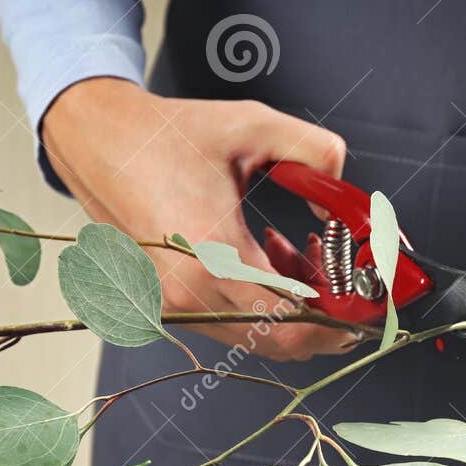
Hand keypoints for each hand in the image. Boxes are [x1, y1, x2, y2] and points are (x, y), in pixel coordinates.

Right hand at [41, 77, 357, 360]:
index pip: (290, 320)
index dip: (338, 318)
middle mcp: (188, 292)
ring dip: (295, 306)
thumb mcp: (252, 124)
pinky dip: (264, 301)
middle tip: (351, 281)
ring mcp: (175, 305)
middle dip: (326, 318)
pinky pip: (233, 321)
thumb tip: (349, 191)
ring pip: (258, 336)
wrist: (97, 141)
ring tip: (303, 249)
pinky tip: (271, 253)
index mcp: (210, 254)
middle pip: (280, 341)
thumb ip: (317, 153)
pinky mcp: (169, 305)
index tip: (368, 301)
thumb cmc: (165, 135)